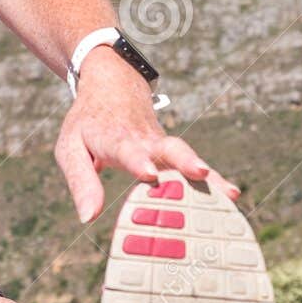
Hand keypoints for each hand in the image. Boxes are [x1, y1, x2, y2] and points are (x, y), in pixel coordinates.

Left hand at [53, 48, 240, 223]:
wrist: (111, 85)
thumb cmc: (87, 123)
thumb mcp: (71, 148)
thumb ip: (81, 181)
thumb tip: (88, 217)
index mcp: (116, 137)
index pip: (128, 148)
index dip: (138, 160)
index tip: (148, 173)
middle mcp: (145, 140)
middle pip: (169, 148)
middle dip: (185, 161)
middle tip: (201, 172)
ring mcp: (163, 145)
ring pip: (187, 157)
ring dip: (207, 175)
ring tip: (230, 194)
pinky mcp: (172, 153)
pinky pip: (192, 167)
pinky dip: (212, 180)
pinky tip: (230, 196)